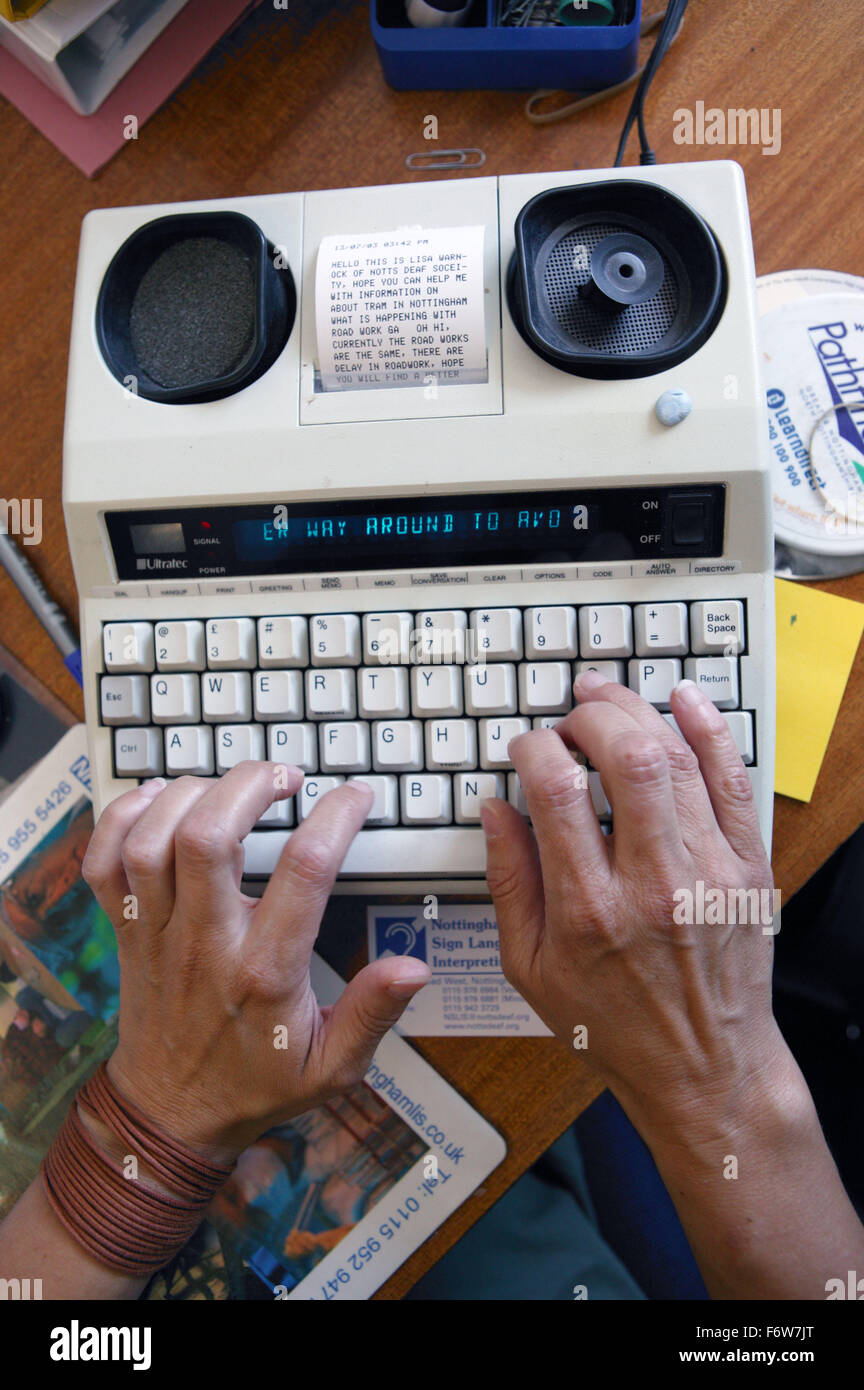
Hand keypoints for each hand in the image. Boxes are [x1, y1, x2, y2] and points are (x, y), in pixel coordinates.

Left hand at [82, 764, 429, 1164]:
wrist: (170, 1114)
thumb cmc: (255, 1085)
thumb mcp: (332, 1066)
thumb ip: (373, 1013)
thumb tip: (414, 967)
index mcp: (265, 972)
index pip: (304, 872)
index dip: (336, 818)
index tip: (357, 797)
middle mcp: (205, 943)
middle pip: (208, 837)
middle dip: (248, 785)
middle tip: (284, 775)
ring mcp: (157, 933)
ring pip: (152, 840)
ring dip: (190, 794)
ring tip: (229, 785)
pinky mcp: (124, 929)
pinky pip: (105, 860)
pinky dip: (123, 817)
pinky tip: (162, 800)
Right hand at [482, 673, 786, 1141]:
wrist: (704, 1068)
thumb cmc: (612, 1024)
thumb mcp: (528, 968)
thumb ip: (507, 881)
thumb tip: (495, 809)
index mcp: (588, 909)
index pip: (555, 789)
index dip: (534, 747)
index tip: (526, 749)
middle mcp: (652, 884)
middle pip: (625, 757)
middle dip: (590, 716)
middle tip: (570, 717)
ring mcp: (707, 872)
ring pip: (677, 758)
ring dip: (639, 711)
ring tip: (609, 698)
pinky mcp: (746, 868)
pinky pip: (733, 779)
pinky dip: (710, 730)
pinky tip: (684, 700)